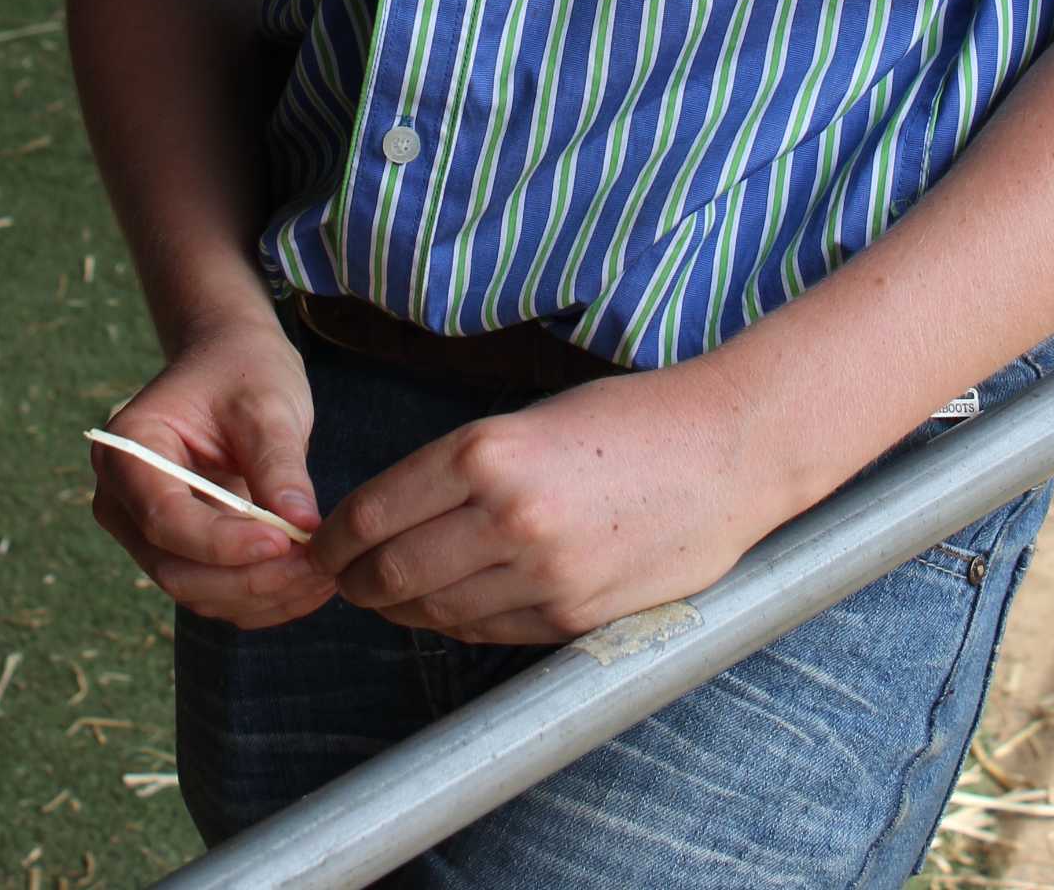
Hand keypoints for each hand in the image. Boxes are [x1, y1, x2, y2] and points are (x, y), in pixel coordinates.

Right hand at [89, 311, 330, 629]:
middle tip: (319, 564)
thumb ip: (278, 464)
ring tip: (326, 572)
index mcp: (127, 449)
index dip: (223, 543)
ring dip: (263, 594)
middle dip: (251, 576)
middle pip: (177, 569)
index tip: (285, 540)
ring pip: (199, 592)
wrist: (233, 364)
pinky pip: (217, 594)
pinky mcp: (180, 554)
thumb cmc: (244, 370)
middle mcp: (123, 501)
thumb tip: (302, 526)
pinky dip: (264, 597)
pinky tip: (311, 581)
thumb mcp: (266, 403)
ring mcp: (146, 534)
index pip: (164, 519)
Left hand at [307, 358, 784, 647]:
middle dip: (357, 581)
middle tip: (344, 579)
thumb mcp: (531, 422)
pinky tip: (450, 607)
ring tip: (390, 595)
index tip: (325, 545)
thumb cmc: (630, 422)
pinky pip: (487, 631)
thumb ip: (464, 471)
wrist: (728, 453)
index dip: (337, 539)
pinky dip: (457, 623)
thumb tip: (393, 517)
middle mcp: (505, 517)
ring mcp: (541, 575)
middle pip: (392, 572)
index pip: (375, 512)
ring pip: (434, 611)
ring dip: (402, 609)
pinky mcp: (571, 617)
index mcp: (486, 452)